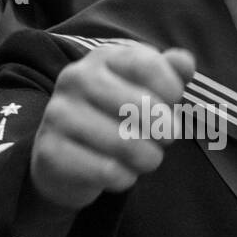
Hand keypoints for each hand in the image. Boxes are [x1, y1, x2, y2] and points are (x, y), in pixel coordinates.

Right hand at [30, 44, 195, 210]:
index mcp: (101, 58)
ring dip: (148, 159)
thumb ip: (168, 72)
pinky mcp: (51, 151)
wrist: (64, 159)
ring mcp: (58, 114)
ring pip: (127, 143)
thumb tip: (185, 62)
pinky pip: (108, 171)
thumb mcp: (143, 90)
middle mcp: (75, 78)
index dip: (171, 91)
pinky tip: (121, 173)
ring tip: (144, 158)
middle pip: (143, 106)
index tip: (171, 105)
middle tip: (162, 141)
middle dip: (165, 132)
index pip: (149, 65)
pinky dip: (125, 178)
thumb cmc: (114, 118)